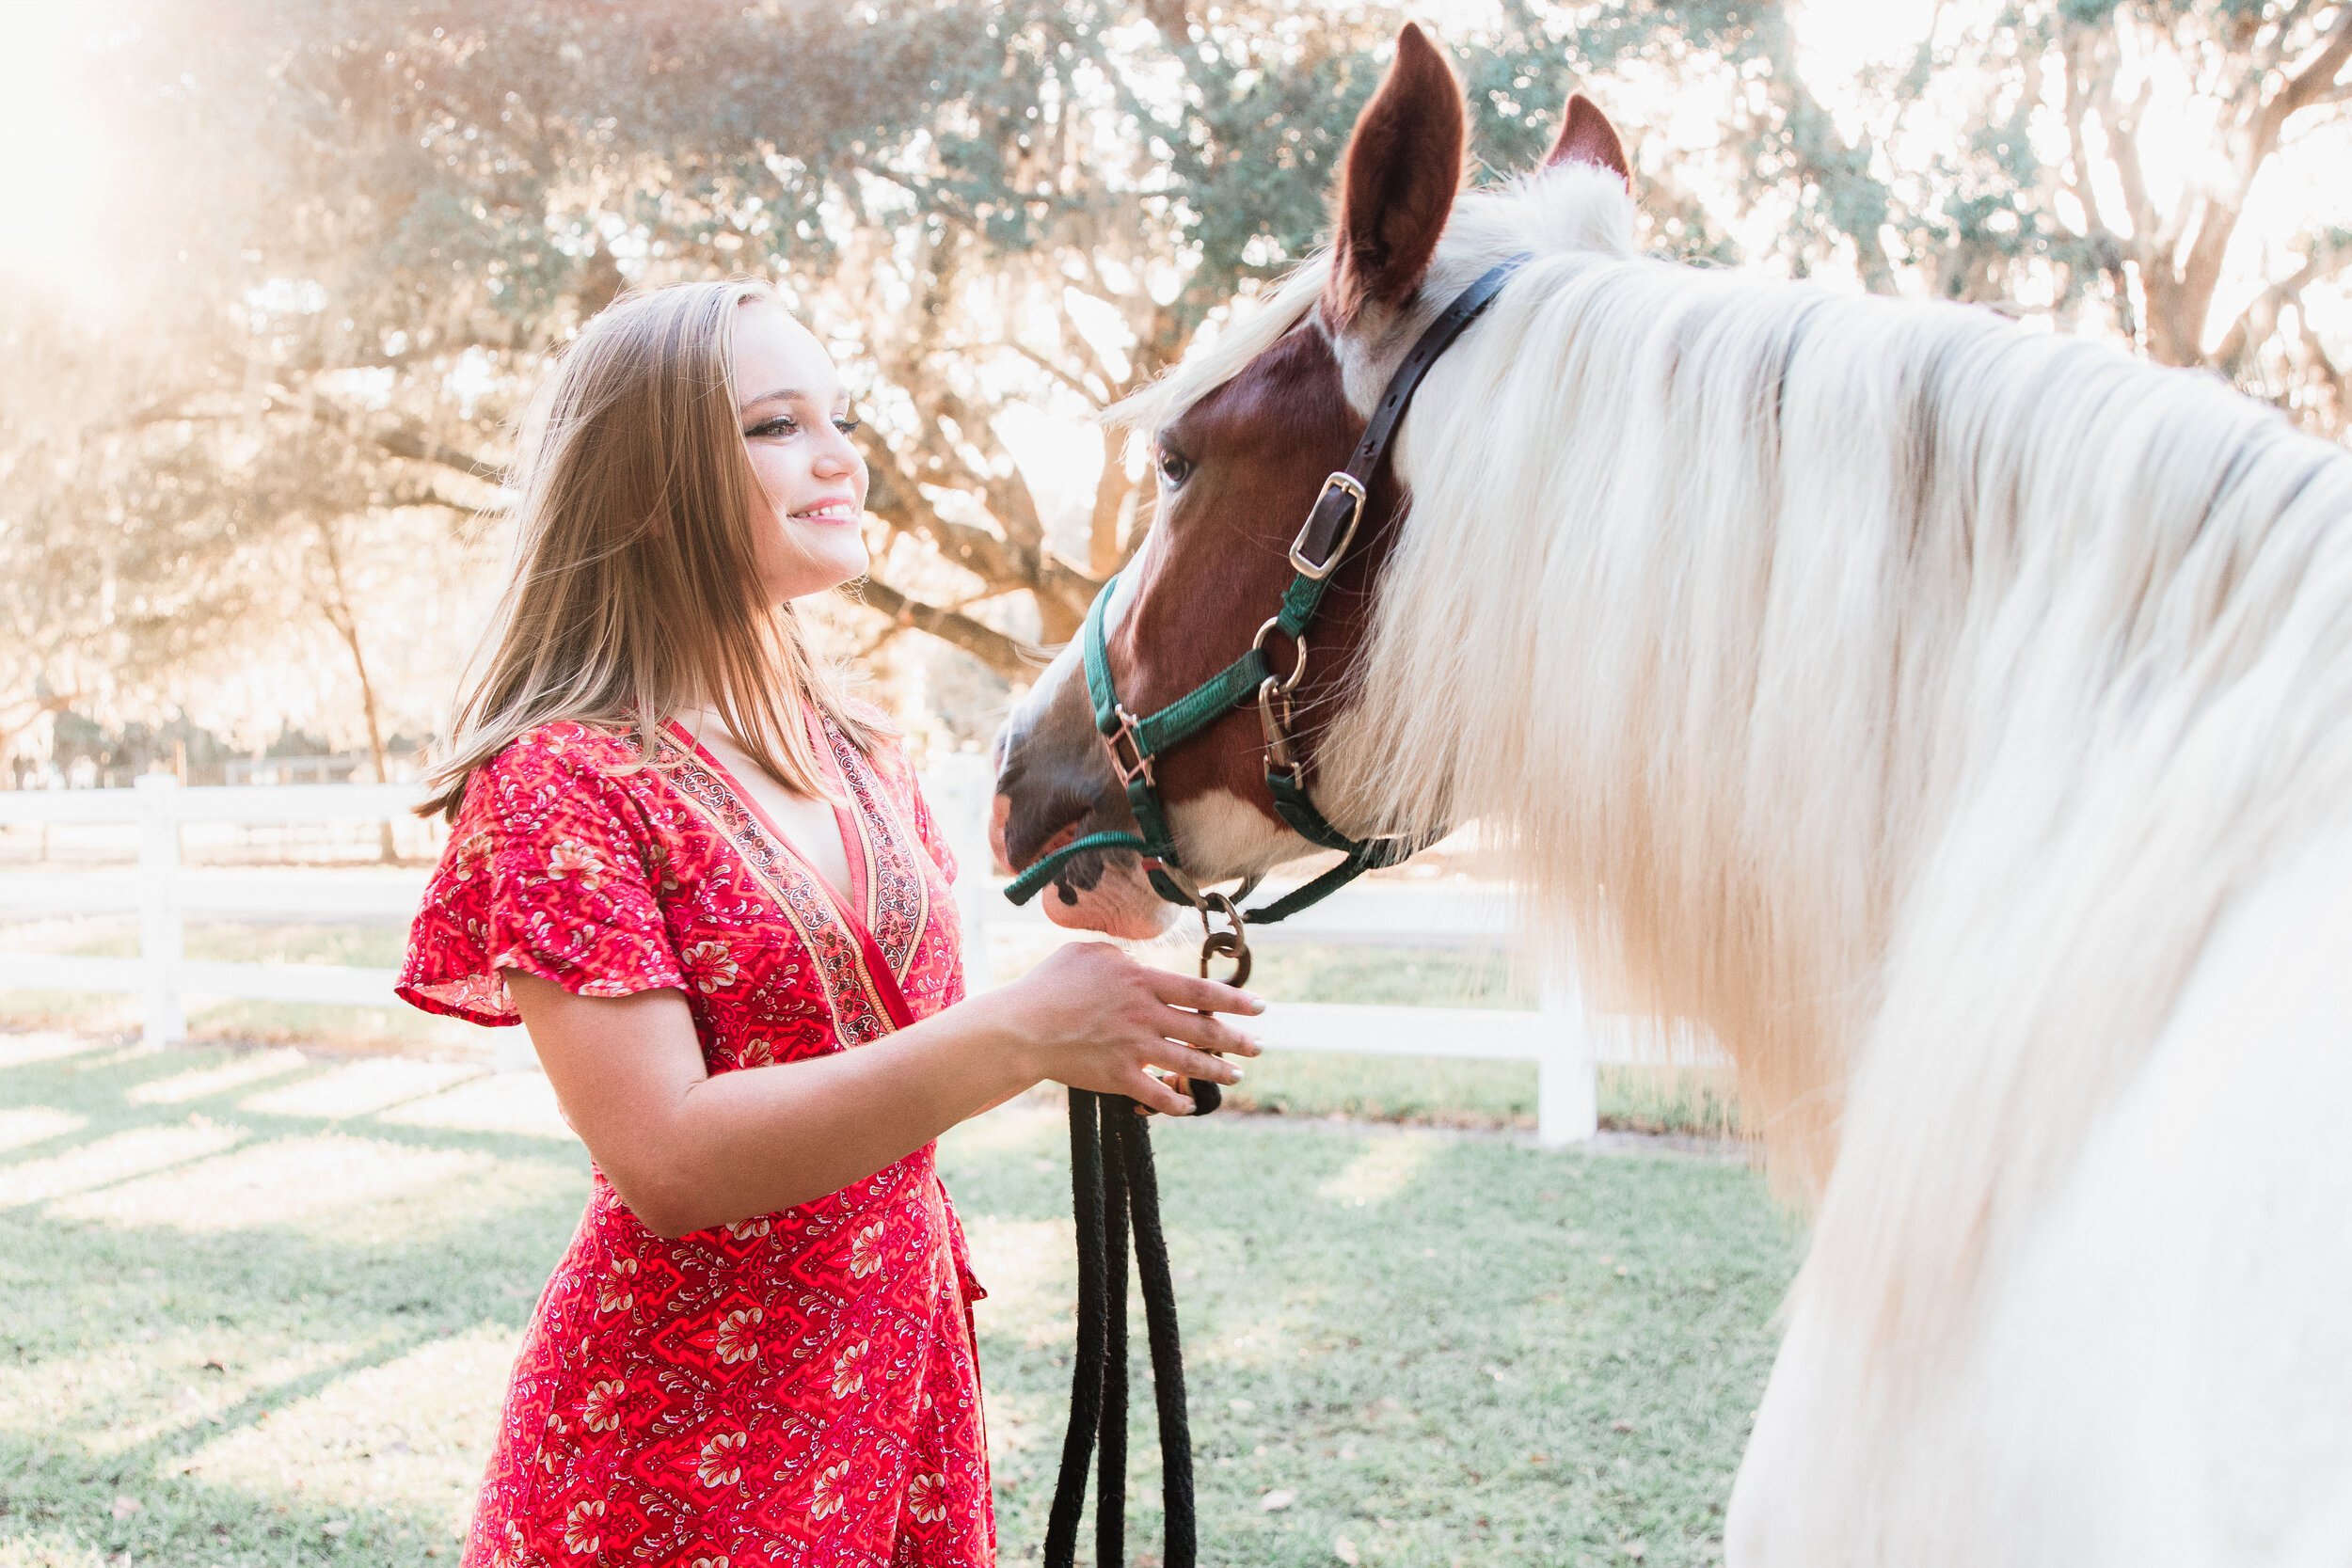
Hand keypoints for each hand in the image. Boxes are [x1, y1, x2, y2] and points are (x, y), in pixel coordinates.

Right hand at [976, 942, 1265, 1114]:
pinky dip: (1178, 1103)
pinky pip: (1158, 1095)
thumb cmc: (1049, 984)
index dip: (1235, 1001)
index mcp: (1141, 981)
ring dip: (1218, 1072)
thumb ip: (1119, 955)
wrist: (1021, 1027)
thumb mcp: (1086, 952)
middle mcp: (1145, 1015)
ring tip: (1237, 1076)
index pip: (1201, 992)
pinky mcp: (1118, 1076)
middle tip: (1260, 1047)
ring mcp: (1134, 1048)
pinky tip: (1190, 1106)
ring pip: (1189, 1064)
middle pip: (1204, 1031)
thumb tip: (1137, 960)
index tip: (1260, 1007)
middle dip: (1238, 1040)